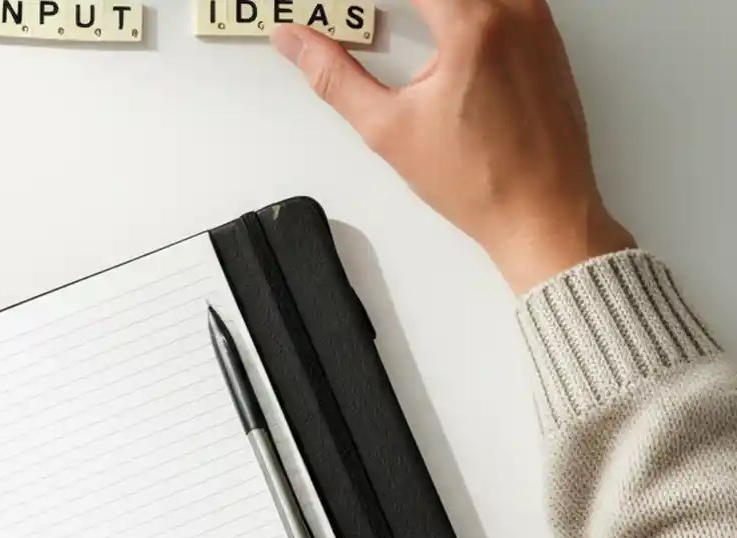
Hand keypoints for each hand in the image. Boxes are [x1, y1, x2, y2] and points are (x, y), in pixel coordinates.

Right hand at [271, 0, 633, 292]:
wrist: (544, 212)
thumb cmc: (480, 180)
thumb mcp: (388, 129)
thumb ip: (334, 75)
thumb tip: (294, 41)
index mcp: (471, 26)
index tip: (344, 7)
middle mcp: (512, 11)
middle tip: (364, 14)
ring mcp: (537, 18)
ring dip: (435, 1)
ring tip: (405, 16)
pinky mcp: (548, 34)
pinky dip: (467, 4)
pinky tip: (441, 18)